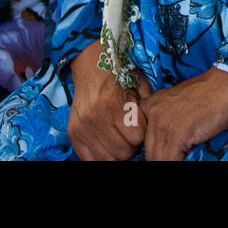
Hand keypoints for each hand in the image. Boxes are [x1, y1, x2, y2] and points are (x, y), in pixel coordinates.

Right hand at [67, 39, 145, 160]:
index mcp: (115, 103)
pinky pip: (89, 159)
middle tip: (129, 135)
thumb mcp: (139, 85)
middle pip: (123, 152)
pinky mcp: (73, 134)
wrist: (91, 67)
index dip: (141, 135)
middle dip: (130, 146)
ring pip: (108, 158)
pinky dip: (101, 156)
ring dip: (116, 152)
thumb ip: (147, 108)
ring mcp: (83, 127)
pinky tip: (106, 144)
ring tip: (118, 138)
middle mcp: (97, 116)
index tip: (139, 127)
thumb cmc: (119, 76)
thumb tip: (154, 132)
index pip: (137, 138)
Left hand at [138, 66, 227, 160]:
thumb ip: (167, 120)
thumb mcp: (180, 103)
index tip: (166, 152)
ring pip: (157, 158)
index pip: (144, 139)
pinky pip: (170, 160)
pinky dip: (179, 163)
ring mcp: (162, 123)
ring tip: (183, 157)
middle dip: (162, 157)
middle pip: (149, 151)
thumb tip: (167, 145)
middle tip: (178, 155)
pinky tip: (190, 155)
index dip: (156, 151)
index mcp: (151, 105)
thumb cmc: (212, 94)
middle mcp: (152, 113)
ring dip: (170, 160)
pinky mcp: (176, 134)